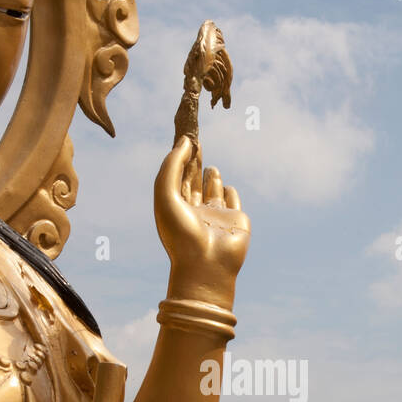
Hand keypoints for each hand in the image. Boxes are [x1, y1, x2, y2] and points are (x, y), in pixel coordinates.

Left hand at [155, 135, 249, 306]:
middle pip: (193, 180)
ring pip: (213, 190)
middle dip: (194, 161)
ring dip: (211, 177)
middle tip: (197, 141)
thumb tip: (186, 141)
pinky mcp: (235, 219)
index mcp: (174, 206)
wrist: (206, 265)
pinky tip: (226, 188)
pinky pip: (232, 201)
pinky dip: (230, 192)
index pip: (176, 176)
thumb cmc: (181, 233)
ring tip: (210, 167)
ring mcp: (215, 215)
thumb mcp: (166, 193)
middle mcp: (194, 210)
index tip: (185, 136)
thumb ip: (173, 164)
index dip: (180, 156)